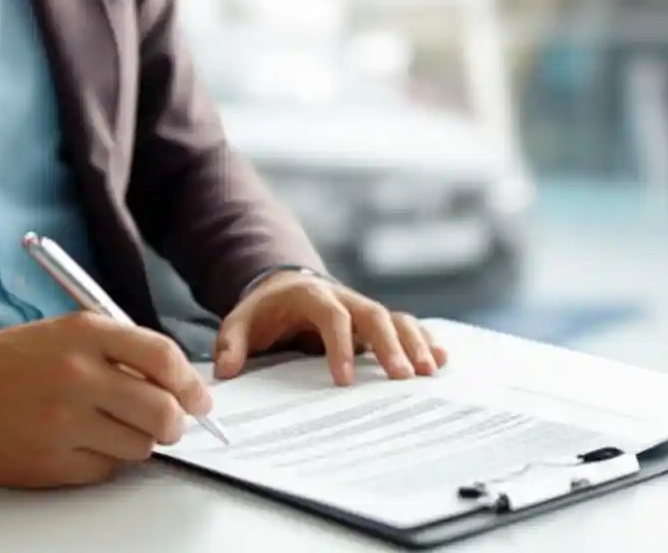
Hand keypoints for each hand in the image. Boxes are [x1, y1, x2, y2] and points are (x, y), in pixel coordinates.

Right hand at [0, 312, 211, 488]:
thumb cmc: (16, 359)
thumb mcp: (71, 332)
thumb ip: (126, 351)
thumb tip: (181, 386)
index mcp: (86, 334)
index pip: (164, 358)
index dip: (191, 384)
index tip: (199, 398)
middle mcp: (75, 375)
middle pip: (161, 411)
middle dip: (175, 422)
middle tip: (170, 423)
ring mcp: (61, 422)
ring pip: (139, 446)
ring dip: (138, 441)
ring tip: (113, 428)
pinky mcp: (47, 462)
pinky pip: (105, 470)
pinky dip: (104, 460)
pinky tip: (82, 442)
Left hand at [213, 272, 447, 384]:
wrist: (285, 287)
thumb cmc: (265, 310)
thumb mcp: (240, 320)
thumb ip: (232, 343)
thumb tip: (226, 372)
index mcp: (313, 294)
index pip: (333, 316)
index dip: (340, 346)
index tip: (344, 380)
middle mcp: (345, 297)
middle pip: (375, 315)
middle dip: (391, 346)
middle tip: (403, 377)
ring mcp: (364, 309)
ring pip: (397, 319)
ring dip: (415, 343)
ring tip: (430, 370)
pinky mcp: (375, 322)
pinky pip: (406, 326)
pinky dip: (424, 340)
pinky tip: (441, 359)